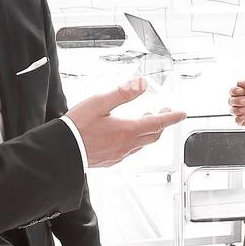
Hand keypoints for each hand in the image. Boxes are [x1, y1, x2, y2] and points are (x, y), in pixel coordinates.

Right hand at [67, 79, 185, 167]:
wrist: (62, 151)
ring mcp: (119, 155)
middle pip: (153, 135)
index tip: (181, 113)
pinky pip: (130, 151)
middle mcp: (126, 145)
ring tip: (144, 121)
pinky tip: (127, 136)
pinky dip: (135, 141)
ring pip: (142, 144)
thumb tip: (141, 84)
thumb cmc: (77, 127)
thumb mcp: (100, 103)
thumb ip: (123, 93)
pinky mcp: (111, 161)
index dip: (172, 117)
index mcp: (127, 130)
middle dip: (161, 123)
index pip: (157, 123)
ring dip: (148, 132)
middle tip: (162, 112)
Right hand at [228, 77, 244, 128]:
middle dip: (234, 100)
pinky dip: (237, 120)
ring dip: (235, 110)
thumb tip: (238, 81)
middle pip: (231, 99)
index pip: (235, 88)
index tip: (241, 91)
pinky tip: (244, 118)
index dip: (234, 90)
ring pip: (233, 110)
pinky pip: (238, 121)